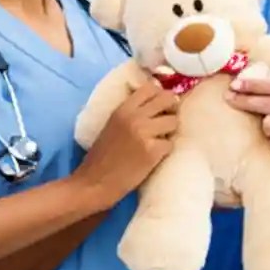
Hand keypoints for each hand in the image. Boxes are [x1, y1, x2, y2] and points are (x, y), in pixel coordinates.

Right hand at [74, 81, 178, 206]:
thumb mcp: (113, 124)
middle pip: (167, 99)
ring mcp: (144, 133)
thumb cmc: (102, 156)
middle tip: (167, 119)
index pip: (150, 88)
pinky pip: (171, 144)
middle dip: (172, 109)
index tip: (161, 105)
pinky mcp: (152, 151)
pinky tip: (155, 156)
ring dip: (170, 131)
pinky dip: (165, 150)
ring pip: (173, 121)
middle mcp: (134, 117)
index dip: (160, 95)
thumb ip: (131, 113)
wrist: (95, 182)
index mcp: (122, 109)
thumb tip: (155, 104)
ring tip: (160, 140)